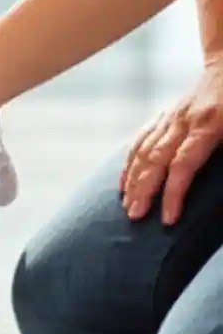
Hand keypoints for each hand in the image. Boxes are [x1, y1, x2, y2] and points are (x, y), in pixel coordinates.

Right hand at [120, 61, 222, 224]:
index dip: (173, 194)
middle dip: (143, 190)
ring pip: (143, 150)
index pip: (183, 165)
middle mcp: (183, 121)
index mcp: (209, 125)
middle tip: (134, 217)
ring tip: (126, 205)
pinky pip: (141, 139)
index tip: (168, 219)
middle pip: (155, 160)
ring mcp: (171, 116)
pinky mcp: (165, 115)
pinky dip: (129, 162)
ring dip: (133, 179)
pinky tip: (123, 181)